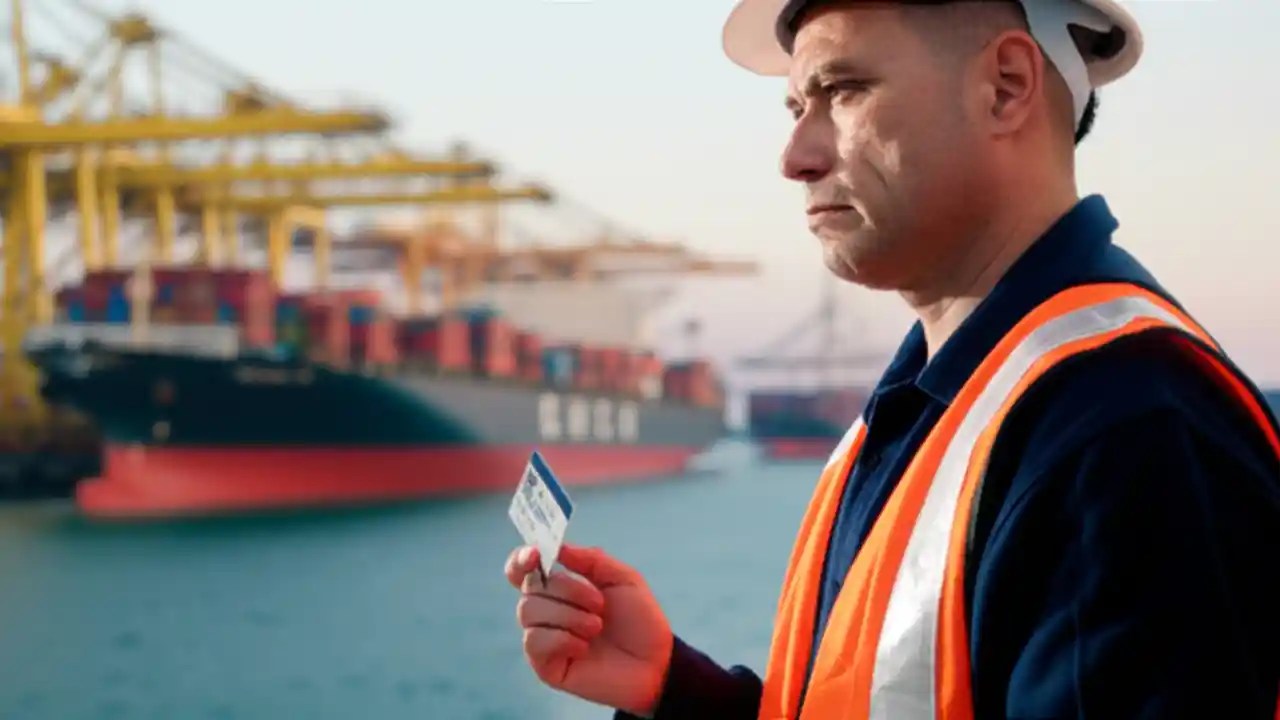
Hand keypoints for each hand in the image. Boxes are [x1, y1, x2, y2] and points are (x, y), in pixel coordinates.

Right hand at [505, 542, 673, 716]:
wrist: (655, 662)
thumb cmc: (639, 621)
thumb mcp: (622, 579)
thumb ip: (590, 560)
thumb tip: (557, 548)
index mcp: (561, 589)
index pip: (522, 570)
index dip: (520, 559)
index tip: (535, 555)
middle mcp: (547, 612)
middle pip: (529, 589)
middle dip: (567, 591)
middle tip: (599, 604)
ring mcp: (544, 640)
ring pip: (528, 612)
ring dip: (569, 616)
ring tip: (596, 627)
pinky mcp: (545, 666)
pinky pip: (534, 642)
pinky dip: (561, 639)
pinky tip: (583, 648)